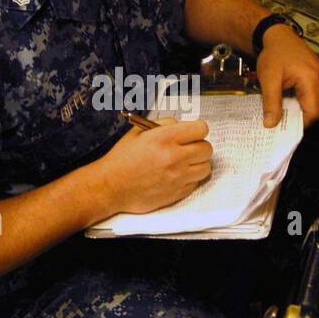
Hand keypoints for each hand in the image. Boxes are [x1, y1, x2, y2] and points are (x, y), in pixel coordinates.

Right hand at [95, 116, 212, 213]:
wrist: (111, 186)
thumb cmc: (122, 160)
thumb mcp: (138, 132)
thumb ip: (164, 124)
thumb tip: (181, 125)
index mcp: (164, 138)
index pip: (201, 129)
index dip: (197, 129)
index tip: (193, 132)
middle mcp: (174, 157)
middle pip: (207, 148)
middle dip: (199, 145)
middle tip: (189, 147)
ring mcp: (178, 177)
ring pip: (206, 167)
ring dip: (198, 163)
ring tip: (185, 162)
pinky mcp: (177, 193)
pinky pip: (196, 182)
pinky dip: (191, 178)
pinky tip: (178, 175)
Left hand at [256, 23, 318, 128]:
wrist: (280, 38)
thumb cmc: (276, 53)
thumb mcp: (268, 79)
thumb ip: (271, 103)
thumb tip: (271, 123)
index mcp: (312, 79)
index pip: (312, 114)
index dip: (298, 123)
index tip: (284, 126)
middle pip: (314, 111)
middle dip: (296, 114)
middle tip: (279, 110)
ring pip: (315, 106)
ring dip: (299, 107)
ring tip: (285, 96)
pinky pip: (316, 98)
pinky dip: (303, 100)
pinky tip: (291, 92)